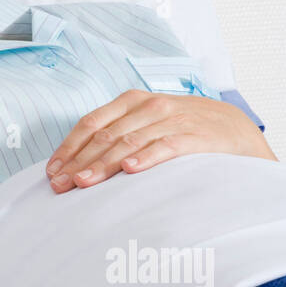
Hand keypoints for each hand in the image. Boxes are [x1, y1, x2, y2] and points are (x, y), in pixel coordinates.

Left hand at [46, 89, 276, 192]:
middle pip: (105, 136)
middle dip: (78, 162)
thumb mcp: (147, 121)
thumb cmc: (181, 128)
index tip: (51, 171)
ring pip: (128, 143)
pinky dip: (146, 158)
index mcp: (131, 101)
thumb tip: (77, 163)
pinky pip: (165, 147)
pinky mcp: (194, 137)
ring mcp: (171, 120)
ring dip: (102, 165)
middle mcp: (148, 106)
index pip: (91, 123)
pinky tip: (129, 170)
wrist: (234, 128)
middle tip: (59, 186)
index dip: (68, 147)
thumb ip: (117, 133)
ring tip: (83, 183)